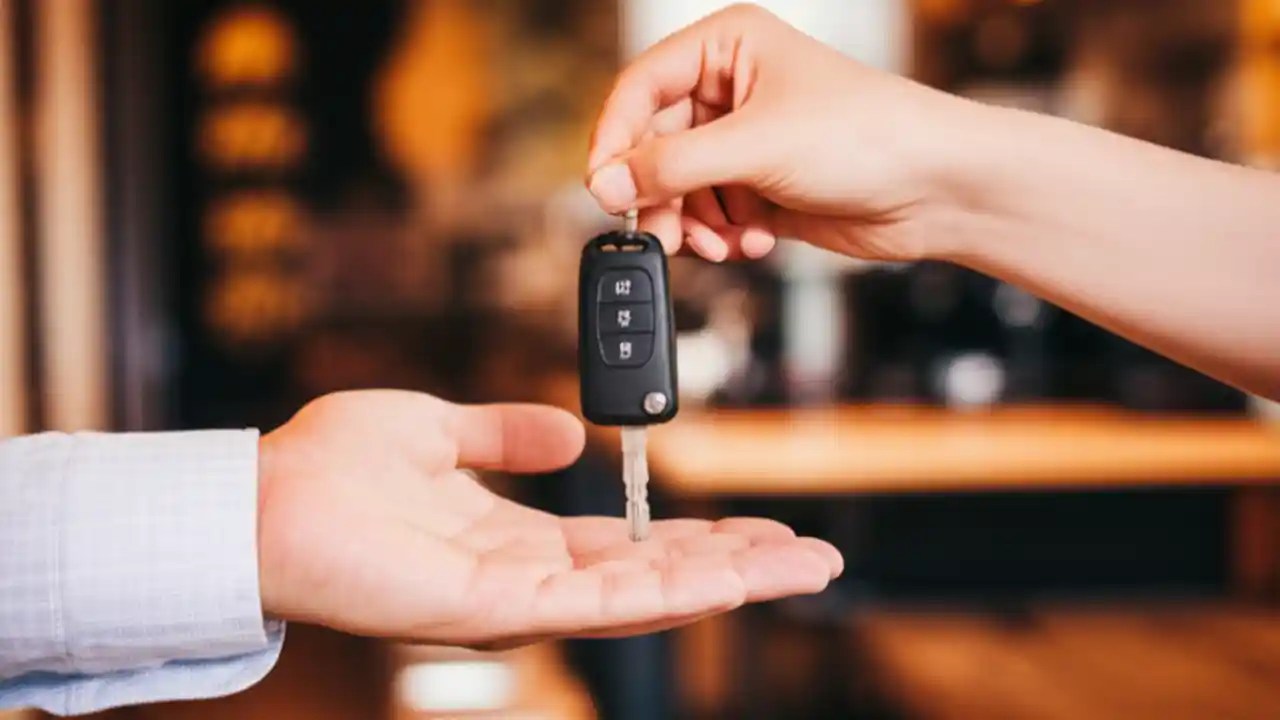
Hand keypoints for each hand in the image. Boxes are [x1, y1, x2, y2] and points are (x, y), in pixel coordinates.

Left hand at [256, 390, 841, 646]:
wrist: (256, 499)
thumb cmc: (329, 468)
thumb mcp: (438, 428)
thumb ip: (506, 432)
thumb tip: (569, 430)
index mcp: (516, 537)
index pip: (627, 545)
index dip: (696, 538)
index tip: (758, 526)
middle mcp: (527, 576)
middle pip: (654, 576)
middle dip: (736, 567)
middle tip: (813, 556)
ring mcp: (515, 602)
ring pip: (643, 597)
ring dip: (725, 581)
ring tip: (800, 567)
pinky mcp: (493, 608)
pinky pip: (598, 603)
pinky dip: (669, 591)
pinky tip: (727, 576)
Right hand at [586, 3, 981, 262]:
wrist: (938, 190)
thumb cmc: (869, 136)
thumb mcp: (755, 146)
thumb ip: (671, 167)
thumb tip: (605, 185)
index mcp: (729, 46)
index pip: (640, 87)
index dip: (616, 140)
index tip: (604, 189)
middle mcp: (733, 90)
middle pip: (656, 146)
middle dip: (661, 195)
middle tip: (660, 232)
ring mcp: (748, 141)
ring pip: (681, 188)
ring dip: (695, 223)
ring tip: (723, 243)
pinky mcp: (763, 187)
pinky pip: (713, 215)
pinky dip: (724, 236)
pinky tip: (754, 242)